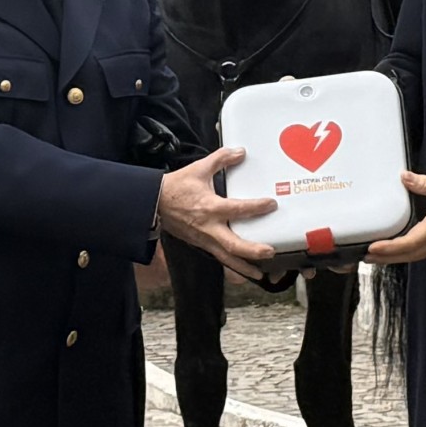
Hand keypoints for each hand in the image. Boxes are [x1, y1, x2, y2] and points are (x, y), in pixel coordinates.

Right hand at [156, 147, 278, 283]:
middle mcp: (209, 227)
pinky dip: (232, 266)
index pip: (238, 209)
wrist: (153, 203)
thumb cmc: (176, 187)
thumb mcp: (199, 169)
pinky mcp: (200, 244)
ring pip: (226, 258)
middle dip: (252, 250)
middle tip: (270, 251)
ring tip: (260, 274)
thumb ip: (221, 159)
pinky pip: (219, 257)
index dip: (256, 207)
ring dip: (244, 267)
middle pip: (233, 245)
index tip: (271, 204)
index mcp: (210, 207)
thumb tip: (240, 152)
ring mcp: (204, 239)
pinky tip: (244, 271)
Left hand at [366, 171, 425, 264]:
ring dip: (395, 257)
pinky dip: (406, 251)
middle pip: (409, 254)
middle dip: (387, 258)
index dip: (390, 248)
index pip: (410, 242)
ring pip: (415, 253)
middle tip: (366, 257)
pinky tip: (398, 246)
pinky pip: (421, 248)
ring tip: (376, 255)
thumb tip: (405, 178)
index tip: (373, 248)